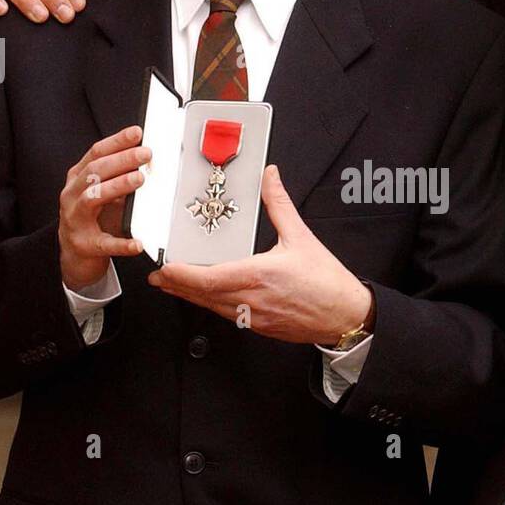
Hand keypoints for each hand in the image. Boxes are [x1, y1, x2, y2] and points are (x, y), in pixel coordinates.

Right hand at [59, 126, 149, 291]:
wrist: (76, 254)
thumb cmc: (93, 218)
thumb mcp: (103, 192)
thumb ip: (119, 176)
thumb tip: (147, 160)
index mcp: (78, 179)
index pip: (96, 153)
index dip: (116, 141)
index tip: (137, 132)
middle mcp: (72, 195)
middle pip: (94, 171)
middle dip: (121, 160)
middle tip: (145, 154)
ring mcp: (75, 220)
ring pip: (92, 199)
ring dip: (116, 187)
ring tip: (139, 179)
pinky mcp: (84, 244)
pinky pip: (104, 243)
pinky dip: (122, 243)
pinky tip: (137, 243)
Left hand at [148, 164, 373, 342]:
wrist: (346, 315)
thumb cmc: (327, 282)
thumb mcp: (301, 237)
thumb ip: (279, 205)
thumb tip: (270, 177)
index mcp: (258, 275)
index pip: (207, 279)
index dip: (181, 276)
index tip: (165, 267)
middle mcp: (251, 300)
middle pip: (202, 295)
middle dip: (176, 286)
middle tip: (158, 275)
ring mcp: (254, 317)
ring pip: (212, 307)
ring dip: (191, 296)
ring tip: (173, 285)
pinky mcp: (260, 327)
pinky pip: (228, 315)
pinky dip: (211, 304)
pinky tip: (207, 297)